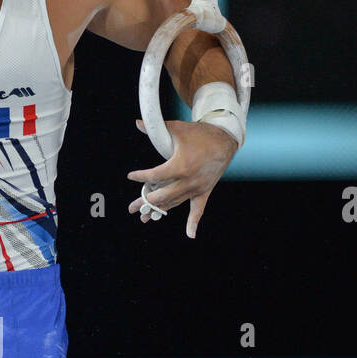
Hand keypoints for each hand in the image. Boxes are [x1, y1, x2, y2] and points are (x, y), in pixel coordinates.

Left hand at [128, 117, 237, 237]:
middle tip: (132, 208)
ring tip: (144, 218)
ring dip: (158, 211)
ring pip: (174, 203)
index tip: (131, 176)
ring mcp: (196, 188)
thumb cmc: (199, 133)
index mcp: (179, 166)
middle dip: (144, 202)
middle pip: (161, 196)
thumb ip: (156, 128)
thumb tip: (137, 123)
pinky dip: (193, 222)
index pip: (154, 176)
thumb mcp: (177, 128)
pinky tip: (190, 234)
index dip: (141, 177)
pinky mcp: (204, 192)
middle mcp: (188, 181)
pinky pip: (198, 210)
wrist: (225, 139)